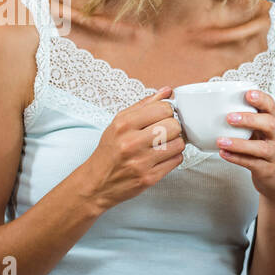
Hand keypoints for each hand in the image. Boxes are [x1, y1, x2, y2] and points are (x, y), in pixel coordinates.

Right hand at [81, 87, 183, 209]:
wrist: (96, 183)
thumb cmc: (110, 151)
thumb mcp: (119, 123)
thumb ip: (144, 105)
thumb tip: (168, 91)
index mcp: (124, 124)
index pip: (163, 108)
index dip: (168, 111)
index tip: (164, 117)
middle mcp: (132, 142)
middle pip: (174, 126)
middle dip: (174, 127)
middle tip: (166, 131)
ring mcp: (141, 161)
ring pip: (178, 144)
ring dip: (175, 143)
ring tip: (164, 145)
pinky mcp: (149, 178)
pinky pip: (177, 161)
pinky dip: (173, 157)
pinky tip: (162, 157)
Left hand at [218, 88, 274, 202]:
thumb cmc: (264, 150)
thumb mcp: (260, 134)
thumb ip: (246, 122)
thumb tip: (216, 109)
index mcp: (272, 124)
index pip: (271, 107)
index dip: (261, 99)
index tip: (248, 94)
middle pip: (270, 124)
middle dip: (250, 119)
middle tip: (229, 117)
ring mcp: (273, 154)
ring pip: (261, 148)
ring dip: (239, 144)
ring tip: (221, 141)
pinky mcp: (267, 170)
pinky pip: (253, 164)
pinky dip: (237, 158)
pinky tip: (224, 154)